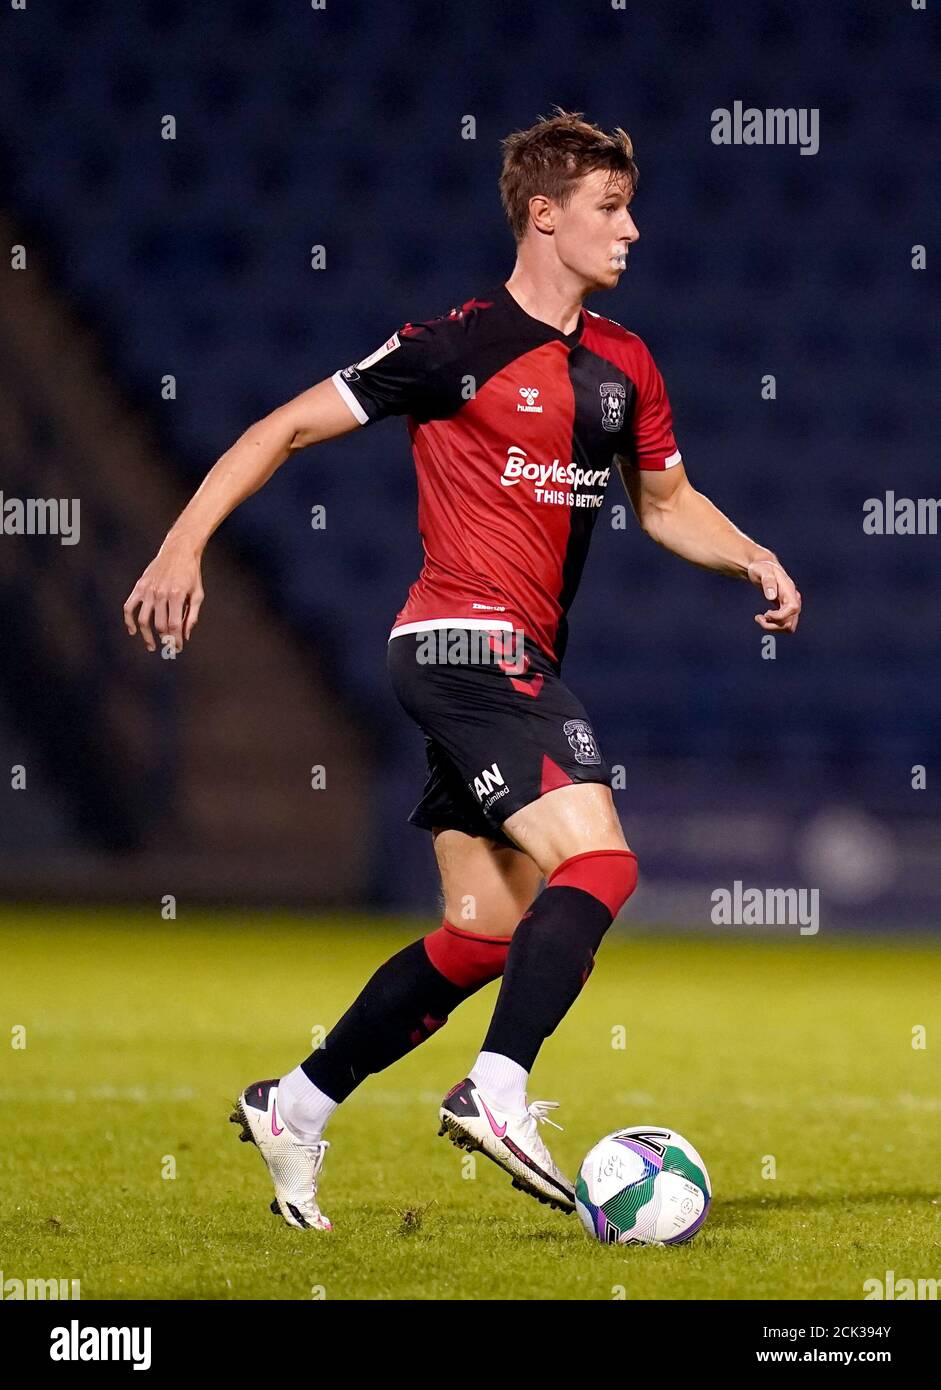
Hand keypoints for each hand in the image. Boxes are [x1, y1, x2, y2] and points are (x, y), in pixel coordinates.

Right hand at [123, 536, 204, 652]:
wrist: (179, 550)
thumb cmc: (191, 573)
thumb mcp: (197, 594)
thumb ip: (191, 616)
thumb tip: (185, 635)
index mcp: (176, 596)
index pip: (174, 625)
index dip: (176, 640)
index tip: (177, 648)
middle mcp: (160, 593)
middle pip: (159, 625)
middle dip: (164, 639)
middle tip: (167, 647)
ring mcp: (148, 590)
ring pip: (143, 619)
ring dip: (146, 636)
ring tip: (151, 646)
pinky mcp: (139, 586)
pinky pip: (129, 606)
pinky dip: (129, 621)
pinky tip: (133, 631)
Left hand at [747, 557, 800, 633]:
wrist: (763, 567)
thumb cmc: (762, 568)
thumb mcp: (762, 571)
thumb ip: (768, 582)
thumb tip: (771, 597)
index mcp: (789, 591)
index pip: (793, 608)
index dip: (780, 616)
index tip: (766, 614)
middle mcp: (793, 600)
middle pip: (790, 622)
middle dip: (773, 625)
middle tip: (758, 617)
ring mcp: (791, 606)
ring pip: (788, 626)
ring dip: (773, 627)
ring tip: (759, 618)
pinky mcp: (786, 610)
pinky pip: (784, 624)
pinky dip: (774, 625)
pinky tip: (763, 617)